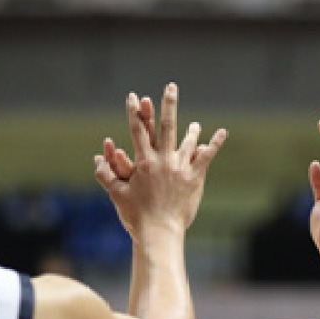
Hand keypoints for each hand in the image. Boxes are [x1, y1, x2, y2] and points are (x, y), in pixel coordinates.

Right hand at [94, 83, 226, 241]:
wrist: (159, 231)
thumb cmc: (136, 216)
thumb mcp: (117, 194)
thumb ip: (106, 175)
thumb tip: (97, 160)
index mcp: (144, 162)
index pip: (138, 130)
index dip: (134, 112)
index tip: (132, 96)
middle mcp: (163, 160)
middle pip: (166, 126)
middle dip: (168, 104)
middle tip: (171, 87)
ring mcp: (181, 168)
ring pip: (188, 141)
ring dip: (192, 130)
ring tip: (195, 124)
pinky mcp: (195, 178)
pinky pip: (206, 157)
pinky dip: (214, 144)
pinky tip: (222, 133)